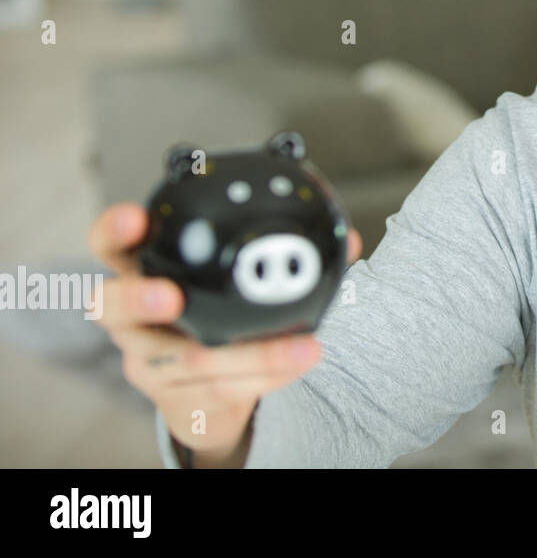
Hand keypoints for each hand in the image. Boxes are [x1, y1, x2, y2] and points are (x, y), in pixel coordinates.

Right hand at [87, 202, 362, 461]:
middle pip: (108, 306)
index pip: (111, 244)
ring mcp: (148, 363)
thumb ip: (286, 254)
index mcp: (146, 271)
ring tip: (299, 346)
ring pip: (183, 359)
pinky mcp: (178, 400)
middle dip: (137, 298)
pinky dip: (268, 373)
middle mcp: (134, 319)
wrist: (213, 392)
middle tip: (171, 297)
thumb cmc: (223, 318)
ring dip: (245, 354)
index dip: (115, 230)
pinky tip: (302, 359)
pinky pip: (222, 388)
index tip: (138, 218)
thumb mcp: (239, 284)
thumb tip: (346, 240)